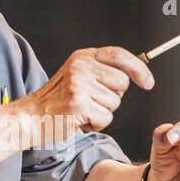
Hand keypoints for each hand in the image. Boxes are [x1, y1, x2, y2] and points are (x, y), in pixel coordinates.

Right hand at [14, 47, 154, 143]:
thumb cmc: (57, 100)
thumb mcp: (77, 75)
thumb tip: (136, 73)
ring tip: (83, 111)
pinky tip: (80, 120)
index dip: (139, 68)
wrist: (31, 117)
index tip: (148, 82)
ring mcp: (79, 85)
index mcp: (82, 57)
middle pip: (122, 83)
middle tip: (93, 101)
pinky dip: (96, 124)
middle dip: (114, 97)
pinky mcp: (79, 104)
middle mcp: (81, 67)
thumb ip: (101, 71)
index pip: (119, 55)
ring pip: (115, 103)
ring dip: (103, 112)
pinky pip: (106, 118)